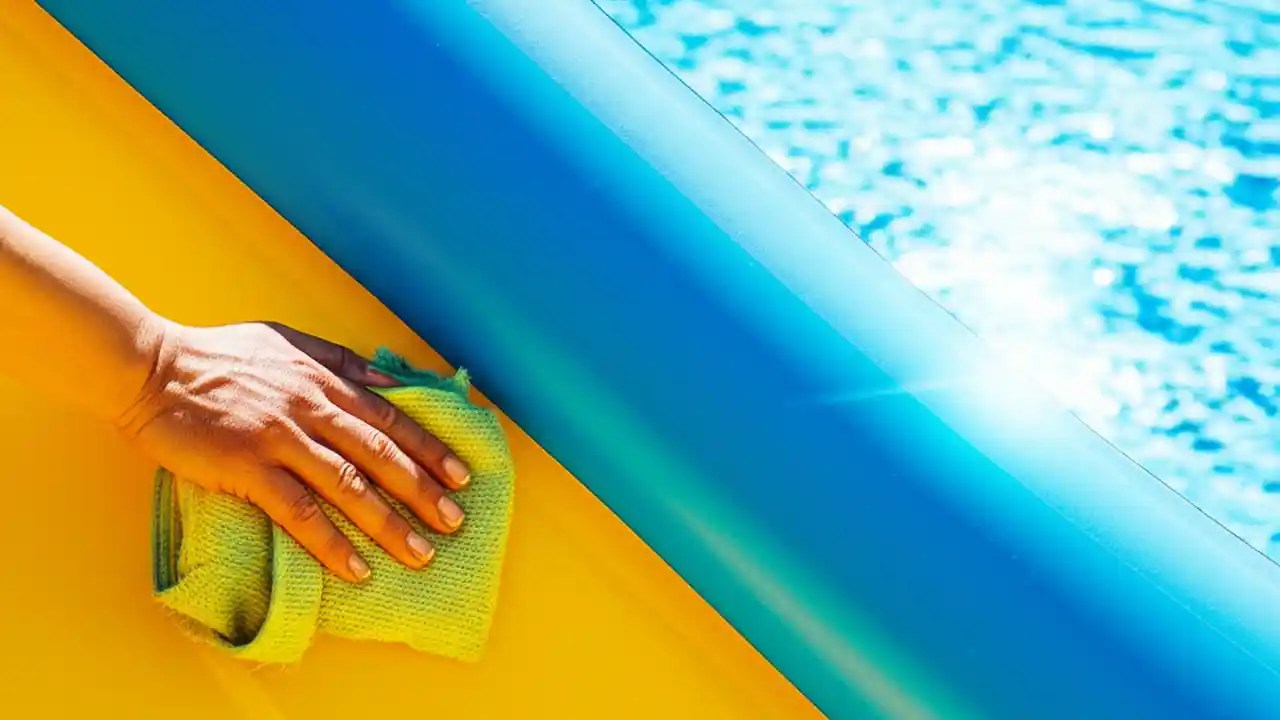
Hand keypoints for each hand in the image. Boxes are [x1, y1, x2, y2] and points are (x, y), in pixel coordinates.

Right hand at [116, 320, 471, 582]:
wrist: (152, 368)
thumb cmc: (220, 355)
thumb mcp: (289, 342)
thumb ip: (340, 363)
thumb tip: (390, 381)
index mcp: (324, 379)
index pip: (391, 418)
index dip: (430, 448)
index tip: (460, 475)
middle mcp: (312, 407)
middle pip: (381, 454)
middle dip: (423, 491)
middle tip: (454, 522)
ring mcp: (281, 437)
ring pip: (349, 486)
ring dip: (389, 523)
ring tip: (420, 554)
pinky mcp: (247, 466)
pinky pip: (299, 512)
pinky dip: (331, 542)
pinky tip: (356, 568)